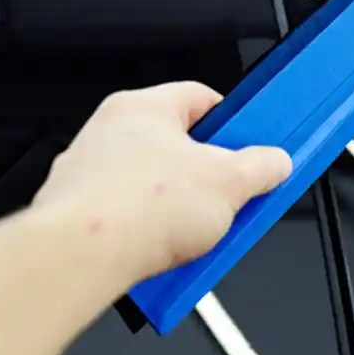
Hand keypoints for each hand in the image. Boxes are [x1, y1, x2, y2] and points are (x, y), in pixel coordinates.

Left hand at [31, 82, 291, 284]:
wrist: (81, 256)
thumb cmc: (135, 208)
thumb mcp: (229, 183)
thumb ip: (261, 167)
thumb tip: (274, 163)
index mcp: (144, 108)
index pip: (201, 99)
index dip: (234, 122)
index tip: (254, 142)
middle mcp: (109, 133)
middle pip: (178, 147)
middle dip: (211, 177)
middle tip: (234, 196)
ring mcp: (89, 173)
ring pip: (153, 187)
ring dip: (181, 210)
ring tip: (202, 234)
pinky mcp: (79, 214)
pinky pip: (129, 218)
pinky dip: (152, 235)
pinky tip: (169, 255)